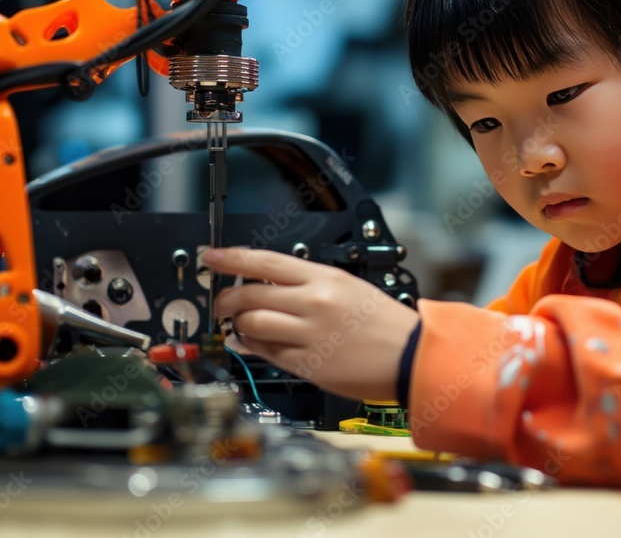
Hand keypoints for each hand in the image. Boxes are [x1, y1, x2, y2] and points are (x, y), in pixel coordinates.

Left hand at [203, 247, 419, 400]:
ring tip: (238, 324)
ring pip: (253, 324)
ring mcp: (309, 334)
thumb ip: (307, 285)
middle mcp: (313, 302)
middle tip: (221, 301)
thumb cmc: (384, 322)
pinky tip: (250, 342)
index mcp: (324, 278)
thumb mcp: (348, 286)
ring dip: (238, 323)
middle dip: (227, 298)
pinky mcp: (308, 363)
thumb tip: (268, 286)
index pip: (265, 261)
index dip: (231, 258)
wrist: (410, 354)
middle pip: (251, 293)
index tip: (211, 257)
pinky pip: (267, 352)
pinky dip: (252, 346)